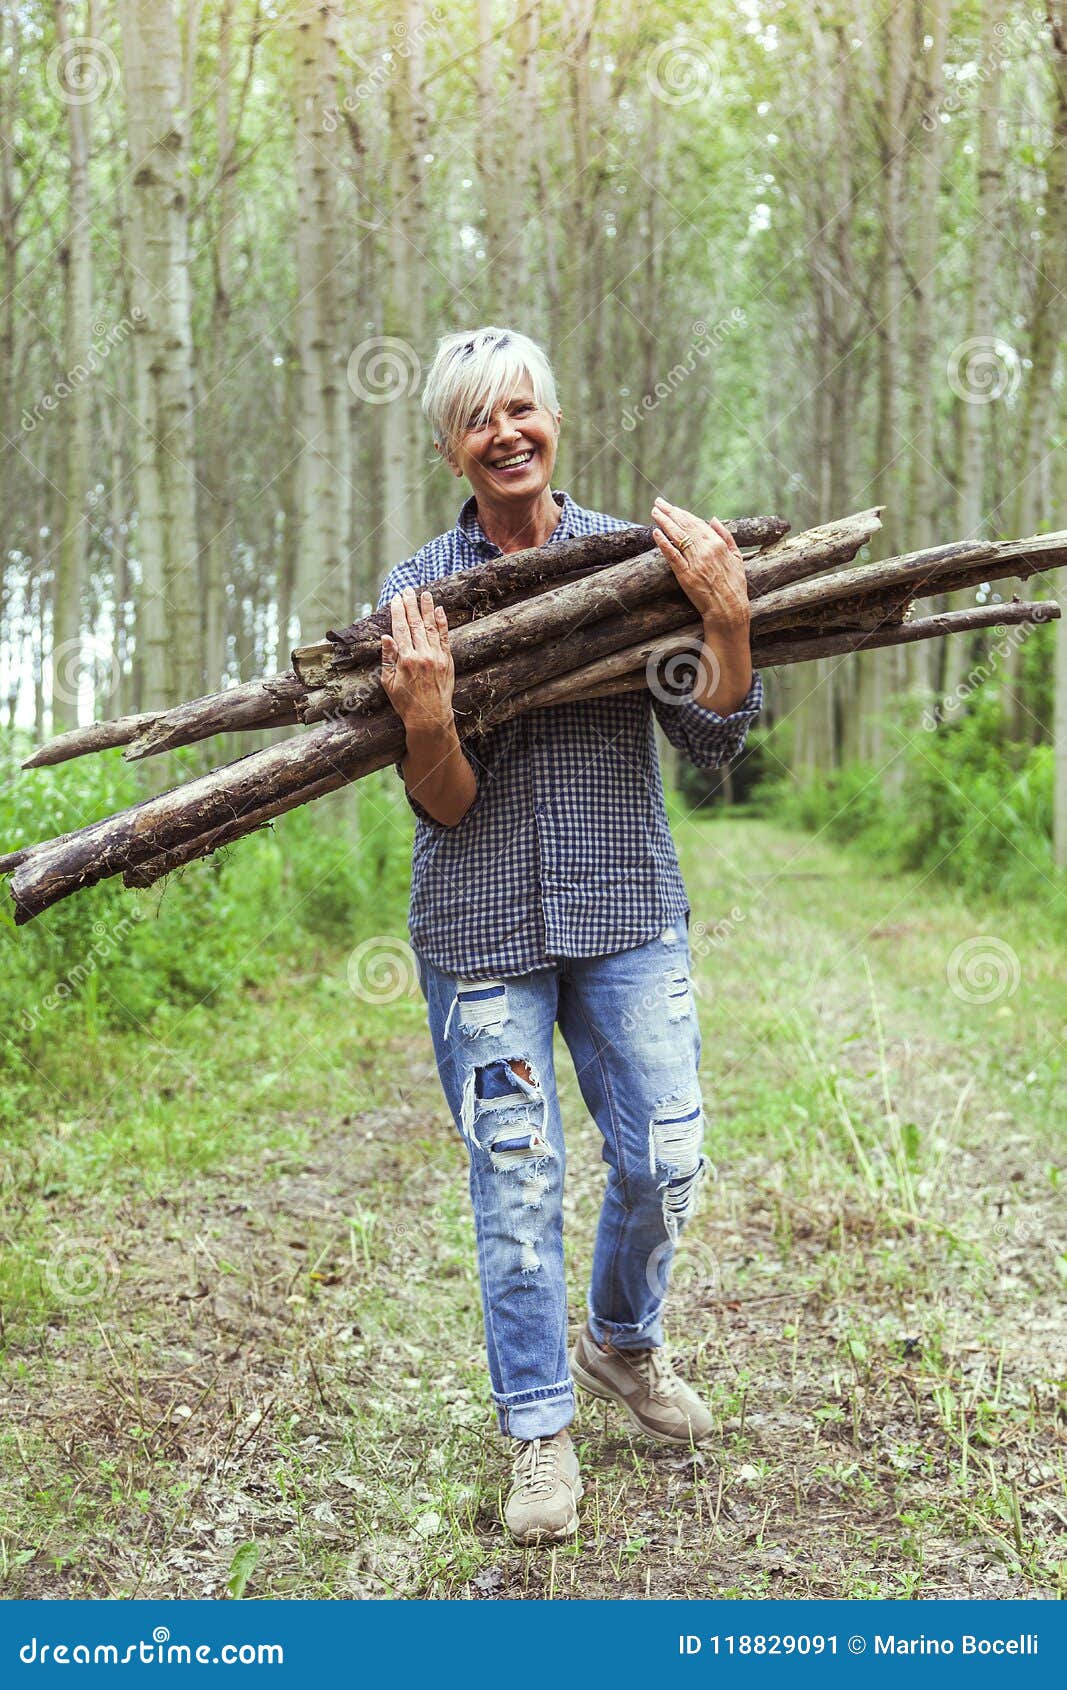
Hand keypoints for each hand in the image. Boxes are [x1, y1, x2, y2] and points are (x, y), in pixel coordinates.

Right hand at [380, 587, 454, 731]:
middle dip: (410, 605)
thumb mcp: (389, 683)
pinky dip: (442, 623)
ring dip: (427, 608)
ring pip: (431, 627)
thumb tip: (385, 637)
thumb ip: (387, 658)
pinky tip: (439, 610)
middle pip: (415, 624)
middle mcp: (422, 655)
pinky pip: (445, 637)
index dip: (398, 612)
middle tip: (408, 590)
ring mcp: (437, 657)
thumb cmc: (405, 703)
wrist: (429, 717)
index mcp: (405, 660)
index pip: (400, 629)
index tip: (396, 599)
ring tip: (424, 594)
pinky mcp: (447, 661)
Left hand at [651, 497, 750, 629]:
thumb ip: (726, 536)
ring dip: (664, 522)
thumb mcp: (737, 557)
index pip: (697, 523)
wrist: (729, 609)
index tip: (672, 507)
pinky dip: (664, 543)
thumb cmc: (735, 585)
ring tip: (654, 512)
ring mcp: (695, 562)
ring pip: (677, 536)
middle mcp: (706, 549)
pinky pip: (673, 555)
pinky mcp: (686, 575)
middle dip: (670, 512)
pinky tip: (655, 533)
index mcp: (718, 544)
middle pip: (685, 525)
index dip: (682, 513)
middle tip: (658, 503)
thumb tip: (713, 519)